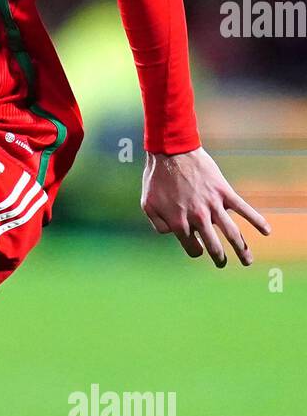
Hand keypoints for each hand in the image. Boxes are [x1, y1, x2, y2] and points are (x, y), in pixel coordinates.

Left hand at [141, 147, 269, 266]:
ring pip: (232, 233)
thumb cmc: (157, 178)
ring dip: (242, 249)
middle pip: (214, 246)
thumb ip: (159, 225)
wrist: (171, 151)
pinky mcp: (224, 192)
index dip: (196, 250)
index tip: (199, 248)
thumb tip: (172, 234)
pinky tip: (267, 231)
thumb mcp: (148, 205)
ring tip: (247, 261)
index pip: (192, 248)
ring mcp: (213, 205)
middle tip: (222, 264)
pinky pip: (244, 208)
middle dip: (220, 258)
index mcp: (179, 223)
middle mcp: (198, 218)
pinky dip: (257, 220)